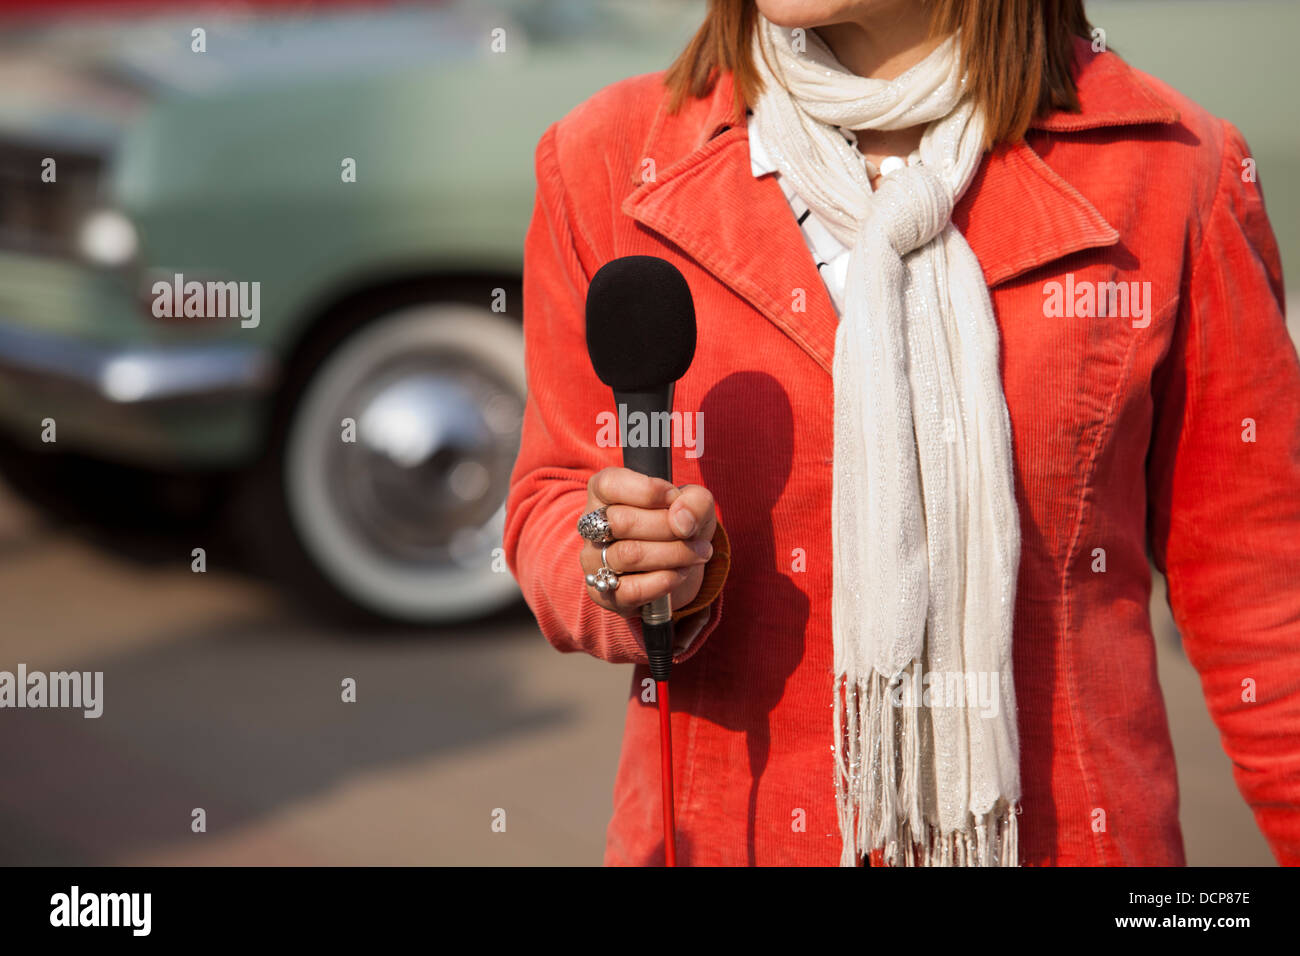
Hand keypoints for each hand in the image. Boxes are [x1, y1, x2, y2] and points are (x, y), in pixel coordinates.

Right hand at [580, 467, 716, 616]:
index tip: (674, 497)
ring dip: (674, 555)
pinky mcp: (603, 595)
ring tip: (698, 554)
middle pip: (622, 522)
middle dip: (667, 527)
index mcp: (604, 493)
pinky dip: (663, 581)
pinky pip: (631, 590)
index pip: (610, 485)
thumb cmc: (679, 525)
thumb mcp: (696, 504)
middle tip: (695, 534)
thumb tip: (682, 521)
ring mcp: (594, 562)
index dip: (648, 490)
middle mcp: (591, 526)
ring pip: (628, 555)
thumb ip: (695, 501)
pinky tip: (680, 574)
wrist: (679, 568)